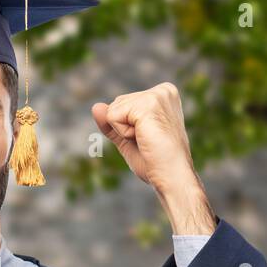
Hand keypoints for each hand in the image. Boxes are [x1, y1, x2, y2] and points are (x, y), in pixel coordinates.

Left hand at [92, 83, 214, 233]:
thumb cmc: (155, 161)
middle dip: (123, 127)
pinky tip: (143, 138)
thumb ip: (112, 122)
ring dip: (123, 131)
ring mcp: (157, 95)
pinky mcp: (148, 104)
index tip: (149, 138)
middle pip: (117, 103)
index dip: (127, 126)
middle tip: (147, 140)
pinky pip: (112, 116)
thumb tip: (95, 106)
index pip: (123, 104)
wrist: (171, 176)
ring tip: (146, 139)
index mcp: (163, 95)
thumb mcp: (128, 139)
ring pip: (113, 109)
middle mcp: (163, 90)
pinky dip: (122, 133)